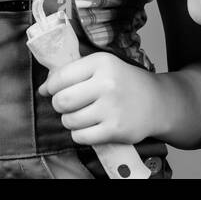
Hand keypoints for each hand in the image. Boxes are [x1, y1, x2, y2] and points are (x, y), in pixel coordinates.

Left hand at [38, 52, 164, 145]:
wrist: (157, 102)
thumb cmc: (124, 83)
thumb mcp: (102, 66)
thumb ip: (72, 73)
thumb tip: (43, 88)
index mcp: (101, 62)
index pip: (60, 77)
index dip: (51, 86)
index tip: (53, 90)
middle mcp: (107, 83)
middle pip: (61, 101)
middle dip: (59, 105)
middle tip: (68, 104)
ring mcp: (111, 108)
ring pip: (69, 120)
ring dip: (70, 120)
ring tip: (82, 115)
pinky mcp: (115, 130)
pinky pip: (80, 137)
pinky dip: (80, 134)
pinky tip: (89, 126)